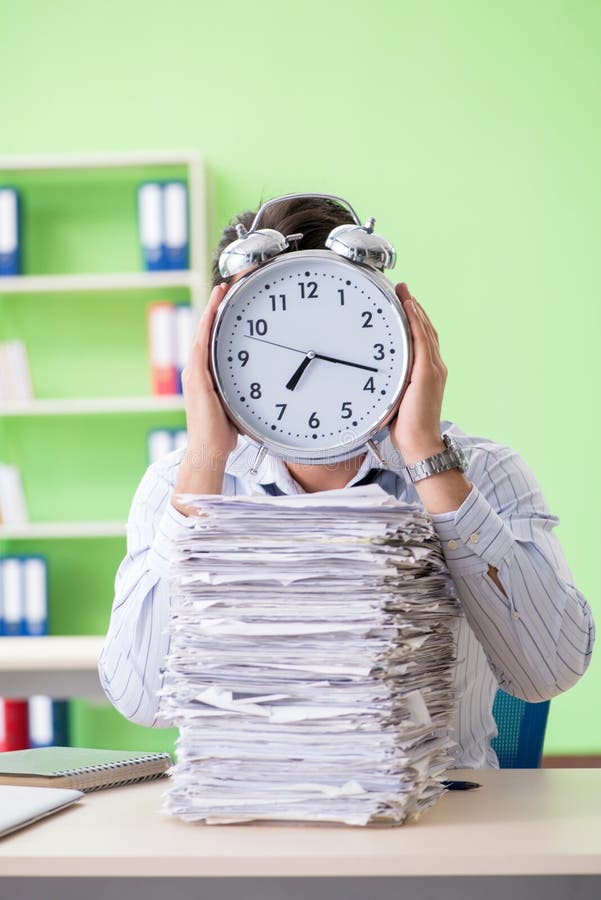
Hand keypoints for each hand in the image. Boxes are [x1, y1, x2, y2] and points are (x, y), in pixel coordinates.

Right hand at [173, 283, 237, 507]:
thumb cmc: (224, 434)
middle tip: (227, 284)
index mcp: (207, 375)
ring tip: (221, 289)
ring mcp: (195, 373)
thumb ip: (247, 389)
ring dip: (212, 309)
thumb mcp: (239, 405)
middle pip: (206, 331)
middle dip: (216, 306)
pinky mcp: (197, 378)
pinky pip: (202, 345)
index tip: (231, 299)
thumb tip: (270, 383)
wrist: (209, 450)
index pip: (214, 339)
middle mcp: (198, 370)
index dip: (220, 317)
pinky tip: (214, 310)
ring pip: (203, 333)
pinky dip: (207, 325)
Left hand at [390, 283, 446, 463]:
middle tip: (401, 288)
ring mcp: (433, 368)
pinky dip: (416, 321)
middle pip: (426, 328)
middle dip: (414, 306)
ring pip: (425, 330)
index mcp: (428, 372)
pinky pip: (422, 340)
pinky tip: (407, 306)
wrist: (419, 443)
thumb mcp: (394, 398)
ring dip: (414, 308)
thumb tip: (372, 375)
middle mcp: (435, 367)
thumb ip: (390, 381)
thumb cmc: (405, 427)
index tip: (403, 302)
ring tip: (403, 291)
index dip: (415, 318)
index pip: (424, 338)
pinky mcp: (427, 373)